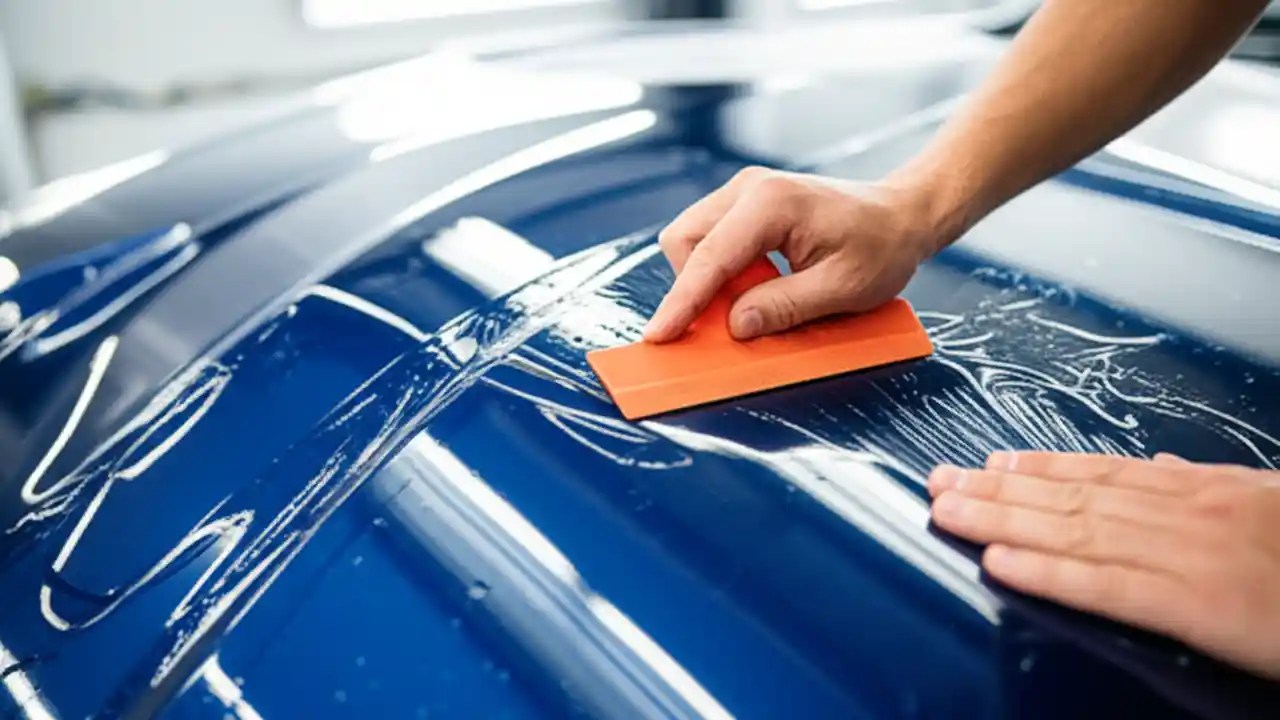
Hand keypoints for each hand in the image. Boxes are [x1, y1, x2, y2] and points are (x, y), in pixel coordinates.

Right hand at [643, 167, 949, 341]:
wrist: (902, 214)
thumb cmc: (881, 247)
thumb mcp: (842, 289)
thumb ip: (784, 307)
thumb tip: (734, 326)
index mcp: (771, 204)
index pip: (709, 258)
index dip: (682, 302)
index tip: (659, 336)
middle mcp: (748, 188)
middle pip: (685, 240)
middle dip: (693, 287)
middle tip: (729, 321)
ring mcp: (744, 191)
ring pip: (692, 239)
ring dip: (707, 279)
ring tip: (752, 300)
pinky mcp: (745, 203)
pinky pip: (710, 238)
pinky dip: (720, 269)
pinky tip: (756, 285)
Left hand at [928, 451, 1279, 678]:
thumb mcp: (1267, 504)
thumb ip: (1208, 490)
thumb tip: (1163, 474)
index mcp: (1206, 492)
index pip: (1103, 474)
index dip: (1038, 469)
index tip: (988, 463)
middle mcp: (1188, 513)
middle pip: (1074, 498)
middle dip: (999, 491)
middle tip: (938, 482)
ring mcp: (1192, 554)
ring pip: (1077, 531)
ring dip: (1003, 520)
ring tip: (948, 510)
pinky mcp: (1201, 604)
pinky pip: (1110, 586)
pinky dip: (1050, 572)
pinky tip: (1001, 562)